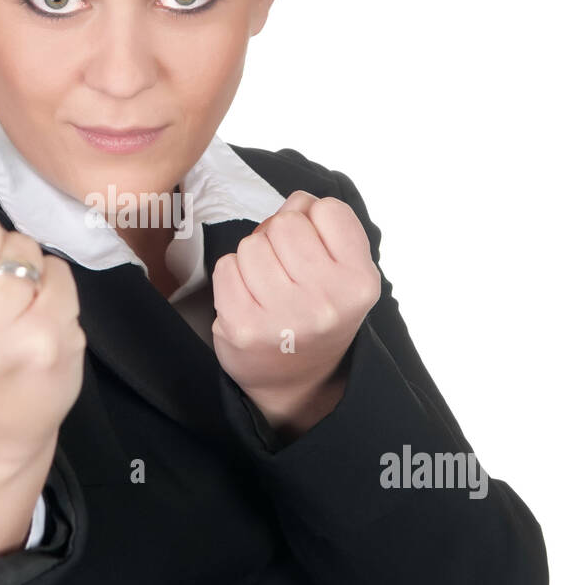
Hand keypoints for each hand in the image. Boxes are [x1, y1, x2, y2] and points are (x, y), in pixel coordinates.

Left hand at [210, 190, 380, 434]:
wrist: (297, 382)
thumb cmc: (318, 313)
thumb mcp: (343, 272)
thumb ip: (325, 227)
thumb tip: (296, 201)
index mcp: (359, 282)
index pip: (328, 209)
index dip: (314, 220)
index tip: (314, 247)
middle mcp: (327, 302)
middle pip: (286, 223)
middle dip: (280, 237)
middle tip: (285, 268)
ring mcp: (284, 317)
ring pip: (252, 244)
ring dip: (254, 257)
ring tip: (267, 286)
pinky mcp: (243, 327)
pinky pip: (226, 267)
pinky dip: (232, 276)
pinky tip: (248, 298)